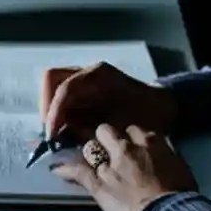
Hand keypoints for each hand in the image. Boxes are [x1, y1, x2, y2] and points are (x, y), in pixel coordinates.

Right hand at [40, 62, 177, 140]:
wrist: (163, 108)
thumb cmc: (148, 116)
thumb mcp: (123, 127)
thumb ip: (92, 131)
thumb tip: (64, 138)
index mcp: (99, 75)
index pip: (65, 89)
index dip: (54, 113)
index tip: (53, 136)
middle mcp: (88, 72)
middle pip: (51, 79)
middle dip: (47, 107)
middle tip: (50, 134)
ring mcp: (84, 78)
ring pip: (53, 88)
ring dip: (51, 111)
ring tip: (56, 135)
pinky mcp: (83, 89)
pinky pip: (61, 97)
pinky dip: (59, 114)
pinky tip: (64, 132)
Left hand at [52, 123, 197, 210]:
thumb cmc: (181, 195)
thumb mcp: (179, 167)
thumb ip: (166, 155)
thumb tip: (162, 153)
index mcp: (150, 142)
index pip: (132, 129)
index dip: (128, 136)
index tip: (128, 143)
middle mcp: (127, 148)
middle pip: (106, 130)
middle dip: (104, 137)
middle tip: (105, 148)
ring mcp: (110, 165)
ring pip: (90, 147)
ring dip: (90, 154)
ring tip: (89, 160)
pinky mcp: (98, 184)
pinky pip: (78, 172)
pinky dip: (65, 170)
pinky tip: (56, 168)